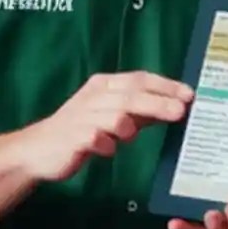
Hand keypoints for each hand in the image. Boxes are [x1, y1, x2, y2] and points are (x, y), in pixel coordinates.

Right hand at [17, 71, 193, 181]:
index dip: (165, 85)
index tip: (189, 94)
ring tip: (136, 134)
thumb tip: (174, 108)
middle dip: (159, 102)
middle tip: (182, 111)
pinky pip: (94, 137)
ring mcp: (82, 116)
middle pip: (131, 95)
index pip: (139, 79)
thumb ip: (140, 112)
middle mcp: (94, 96)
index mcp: (104, 85)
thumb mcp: (111, 116)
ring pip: (114, 114)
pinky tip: (109, 150)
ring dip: (130, 123)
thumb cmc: (81, 131)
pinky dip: (105, 143)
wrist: (38, 150)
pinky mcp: (73, 137)